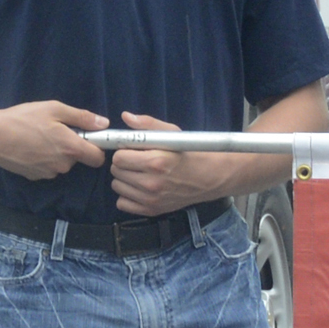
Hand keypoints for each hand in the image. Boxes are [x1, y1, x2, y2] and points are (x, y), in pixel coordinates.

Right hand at [0, 100, 106, 181]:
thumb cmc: (22, 119)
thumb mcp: (54, 109)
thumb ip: (82, 117)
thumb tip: (104, 123)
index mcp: (71, 148)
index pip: (98, 158)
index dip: (97, 148)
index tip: (89, 138)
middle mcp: (62, 165)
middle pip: (78, 159)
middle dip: (72, 147)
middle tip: (55, 131)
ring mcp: (47, 173)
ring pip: (62, 164)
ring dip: (57, 153)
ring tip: (39, 137)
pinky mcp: (34, 176)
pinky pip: (47, 168)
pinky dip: (43, 159)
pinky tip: (29, 146)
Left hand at [108, 113, 226, 215]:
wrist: (212, 177)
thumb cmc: (191, 153)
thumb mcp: (173, 133)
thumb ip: (147, 124)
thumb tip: (125, 117)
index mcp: (156, 161)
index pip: (118, 157)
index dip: (124, 151)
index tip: (134, 151)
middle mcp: (152, 183)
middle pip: (116, 172)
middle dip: (124, 164)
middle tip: (138, 161)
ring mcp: (151, 199)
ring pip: (117, 187)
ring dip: (125, 179)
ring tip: (141, 174)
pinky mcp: (152, 210)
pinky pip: (122, 203)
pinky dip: (128, 196)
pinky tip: (140, 188)